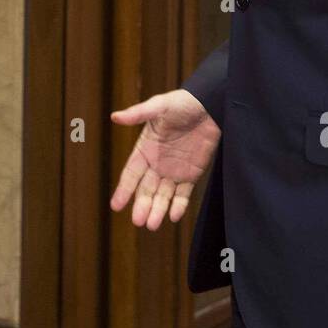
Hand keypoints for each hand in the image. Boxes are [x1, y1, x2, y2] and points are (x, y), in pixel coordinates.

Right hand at [109, 89, 219, 229]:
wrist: (212, 105)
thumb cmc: (182, 102)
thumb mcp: (159, 106)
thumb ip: (138, 114)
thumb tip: (114, 117)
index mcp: (145, 148)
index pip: (131, 173)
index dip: (123, 190)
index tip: (115, 206)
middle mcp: (157, 163)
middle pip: (146, 189)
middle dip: (141, 205)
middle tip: (138, 222)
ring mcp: (174, 170)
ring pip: (163, 195)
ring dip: (158, 210)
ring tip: (153, 225)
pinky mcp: (192, 174)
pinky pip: (183, 194)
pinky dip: (178, 205)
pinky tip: (174, 216)